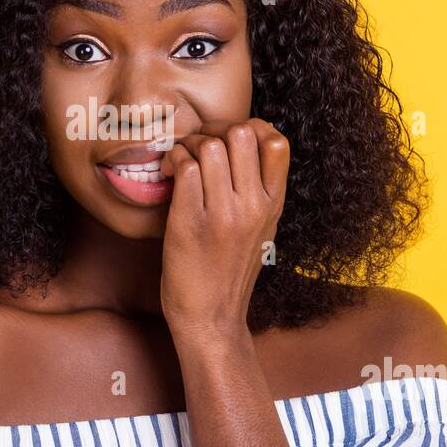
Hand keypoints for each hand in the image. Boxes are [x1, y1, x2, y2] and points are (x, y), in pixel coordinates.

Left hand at [158, 118, 289, 343]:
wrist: (211, 318)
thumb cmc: (229, 271)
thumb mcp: (260, 230)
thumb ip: (259, 191)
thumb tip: (246, 145)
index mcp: (273, 205)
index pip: (277, 142)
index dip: (251, 128)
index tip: (229, 139)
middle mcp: (254, 206)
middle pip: (242, 134)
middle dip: (215, 129)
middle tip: (198, 145)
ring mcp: (224, 214)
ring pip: (211, 146)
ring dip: (189, 145)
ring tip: (181, 162)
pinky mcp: (191, 222)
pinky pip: (186, 168)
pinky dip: (173, 161)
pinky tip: (168, 175)